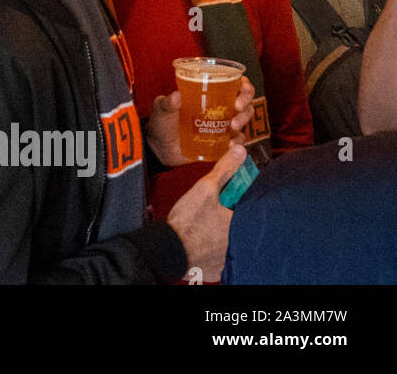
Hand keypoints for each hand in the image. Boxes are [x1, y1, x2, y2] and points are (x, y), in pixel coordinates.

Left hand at [147, 77, 253, 166]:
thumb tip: (176, 96)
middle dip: (246, 101)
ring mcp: (222, 126)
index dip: (243, 84)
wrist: (160, 148)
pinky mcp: (222, 142)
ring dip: (243, 119)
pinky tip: (231, 144)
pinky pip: (237, 141)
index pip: (233, 85)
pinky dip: (238, 142)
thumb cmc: (162, 124)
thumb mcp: (161, 110)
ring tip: (233, 126)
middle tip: (237, 107)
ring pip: (245, 118)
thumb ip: (166, 104)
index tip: (242, 86)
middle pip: (245, 101)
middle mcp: (220, 109)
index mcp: (208, 95)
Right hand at [166, 143, 244, 280]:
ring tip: (209, 227)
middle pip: (243, 224)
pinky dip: (216, 250)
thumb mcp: (205, 189)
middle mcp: (241, 245)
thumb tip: (240, 151)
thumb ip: (225, 169)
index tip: (231, 194)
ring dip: (225, 234)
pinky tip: (204, 243)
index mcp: (243, 224)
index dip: (241, 198)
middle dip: (232, 216)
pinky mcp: (219, 270)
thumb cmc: (187, 222)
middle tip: (216, 212)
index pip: (252, 206)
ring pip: (233, 241)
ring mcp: (230, 260)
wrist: (168, 251)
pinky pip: (222, 257)